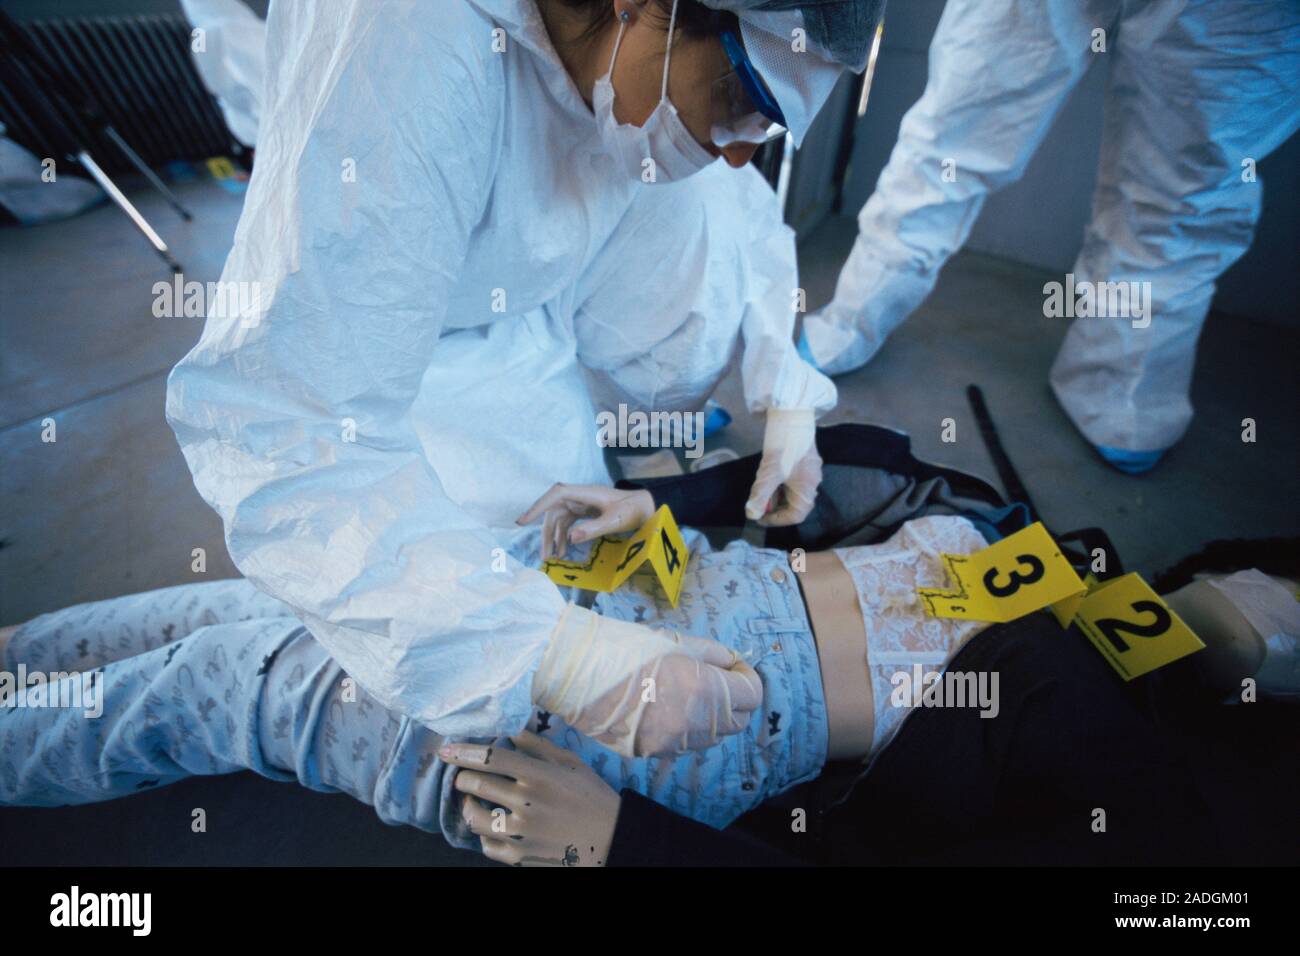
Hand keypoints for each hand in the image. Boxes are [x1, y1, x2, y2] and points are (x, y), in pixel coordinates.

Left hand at [443, 731, 620, 866]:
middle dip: (462, 777)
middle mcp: (527, 803)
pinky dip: (484, 834)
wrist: (611, 839)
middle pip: (476, 784)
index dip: (464, 752)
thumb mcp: (570, 763)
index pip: (491, 758)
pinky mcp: (520, 857)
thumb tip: (511, 728)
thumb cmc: (591, 796)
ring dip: (468, 805)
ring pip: (474, 817)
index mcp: (539, 776)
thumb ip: (538, 745)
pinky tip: (491, 826)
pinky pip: (487, 845)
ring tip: (473, 800)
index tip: (446, 750)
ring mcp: (522, 833)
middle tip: (463, 775)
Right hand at [517, 484, 656, 559]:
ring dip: (554, 538)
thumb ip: (594, 528)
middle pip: (554, 511)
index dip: (538, 507)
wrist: (646, 507)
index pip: (556, 495)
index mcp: (586, 493)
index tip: (523, 521)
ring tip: (551, 558)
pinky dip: (563, 537)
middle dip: (546, 534)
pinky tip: (563, 552)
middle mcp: (580, 496)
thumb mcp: (615, 521)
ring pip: (559, 519)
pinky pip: (568, 523)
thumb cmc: (633, 510)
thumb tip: (570, 538)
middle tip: (543, 556)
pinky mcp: (584, 511)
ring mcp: (581, 503)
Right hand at [532, 605, 762, 757]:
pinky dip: (685, 730)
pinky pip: (683, 745)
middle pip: (737, 722)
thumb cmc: (625, 647)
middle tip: (715, 679)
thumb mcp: (676, 641)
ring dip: (710, 717)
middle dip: (733, 701)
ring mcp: (673, 744)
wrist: (575, 672)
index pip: (752, 696)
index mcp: (705, 690)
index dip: (747, 679)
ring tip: (686, 693)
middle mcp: (695, 724)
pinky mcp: (651, 753)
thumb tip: (731, 663)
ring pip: (711, 738)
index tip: (733, 669)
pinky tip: (665, 708)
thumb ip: (712, 654)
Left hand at [745, 408, 821, 526]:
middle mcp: (812, 482)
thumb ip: (760, 495)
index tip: (760, 517)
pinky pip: (793, 481)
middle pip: (795, 505)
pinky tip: (768, 479)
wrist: (791, 413)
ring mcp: (809, 471)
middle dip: (775, 508)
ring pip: (793, 492)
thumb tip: (751, 514)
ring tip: (761, 492)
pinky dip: (780, 485)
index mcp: (808, 488)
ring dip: (776, 496)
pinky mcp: (804, 461)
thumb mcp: (769, 472)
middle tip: (758, 505)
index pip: (796, 515)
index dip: (777, 520)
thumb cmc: (783, 444)